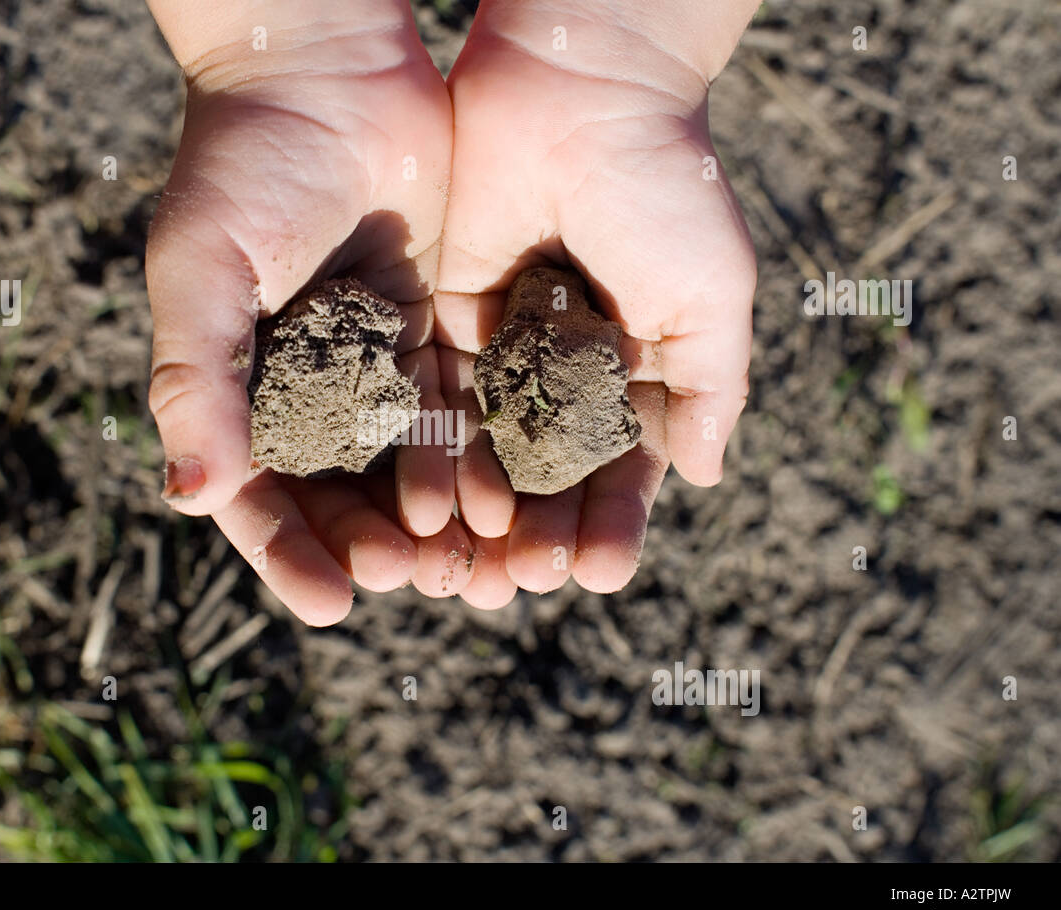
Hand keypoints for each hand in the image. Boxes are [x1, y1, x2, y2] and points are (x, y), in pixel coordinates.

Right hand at [145, 1, 465, 624]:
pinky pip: (451, 409)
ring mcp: (368, 363)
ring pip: (399, 466)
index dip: (288, 553)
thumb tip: (190, 498)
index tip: (329, 602)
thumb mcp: (201, 273)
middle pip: (335, 495)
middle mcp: (301, 390)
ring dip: (429, 521)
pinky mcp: (428, 329)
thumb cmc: (241, 165)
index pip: (258, 495)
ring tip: (467, 567)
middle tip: (409, 581)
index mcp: (235, 387)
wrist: (325, 72)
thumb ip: (197, 383)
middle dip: (369, 545)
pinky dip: (470, 457)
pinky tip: (500, 501)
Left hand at [436, 1, 756, 600]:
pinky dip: (438, 457)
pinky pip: (438, 400)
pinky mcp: (443, 317)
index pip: (620, 468)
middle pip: (547, 475)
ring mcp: (501, 347)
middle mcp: (563, 370)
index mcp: (633, 369)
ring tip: (474, 571)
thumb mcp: (711, 294)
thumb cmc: (665, 185)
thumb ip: (711, 387)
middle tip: (524, 585)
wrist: (583, 86)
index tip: (601, 574)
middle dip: (537, 533)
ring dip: (482, 517)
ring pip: (489, 453)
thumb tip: (707, 477)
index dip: (612, 522)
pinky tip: (434, 511)